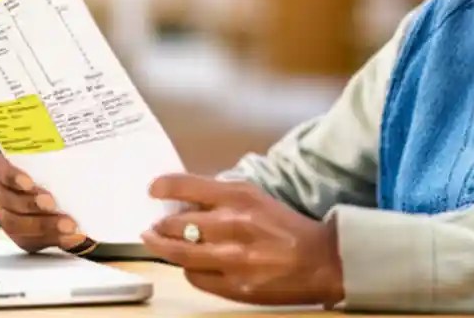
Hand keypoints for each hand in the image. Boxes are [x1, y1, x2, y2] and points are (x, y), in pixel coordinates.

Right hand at [0, 154, 87, 252]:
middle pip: (7, 199)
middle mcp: (2, 193)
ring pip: (16, 224)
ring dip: (43, 224)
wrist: (73, 194)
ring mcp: (10, 216)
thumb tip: (84, 142)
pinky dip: (53, 239)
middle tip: (52, 204)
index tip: (29, 183)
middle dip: (30, 203)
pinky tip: (70, 237)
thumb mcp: (61, 158)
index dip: (11, 176)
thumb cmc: (64, 169)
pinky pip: (32, 241)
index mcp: (5, 169)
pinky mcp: (23, 237)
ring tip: (67, 225)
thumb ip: (63, 154)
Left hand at [141, 174, 344, 306]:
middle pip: (175, 224)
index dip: (163, 186)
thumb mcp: (256, 198)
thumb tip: (186, 202)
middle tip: (153, 225)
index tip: (153, 189)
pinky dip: (187, 269)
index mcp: (239, 197)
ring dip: (162, 246)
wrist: (320, 261)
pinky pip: (195, 278)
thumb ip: (222, 198)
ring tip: (155, 242)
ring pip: (179, 253)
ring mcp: (231, 258)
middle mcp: (231, 225)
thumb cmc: (286, 227)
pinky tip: (189, 264)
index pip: (187, 186)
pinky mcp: (234, 286)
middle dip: (160, 224)